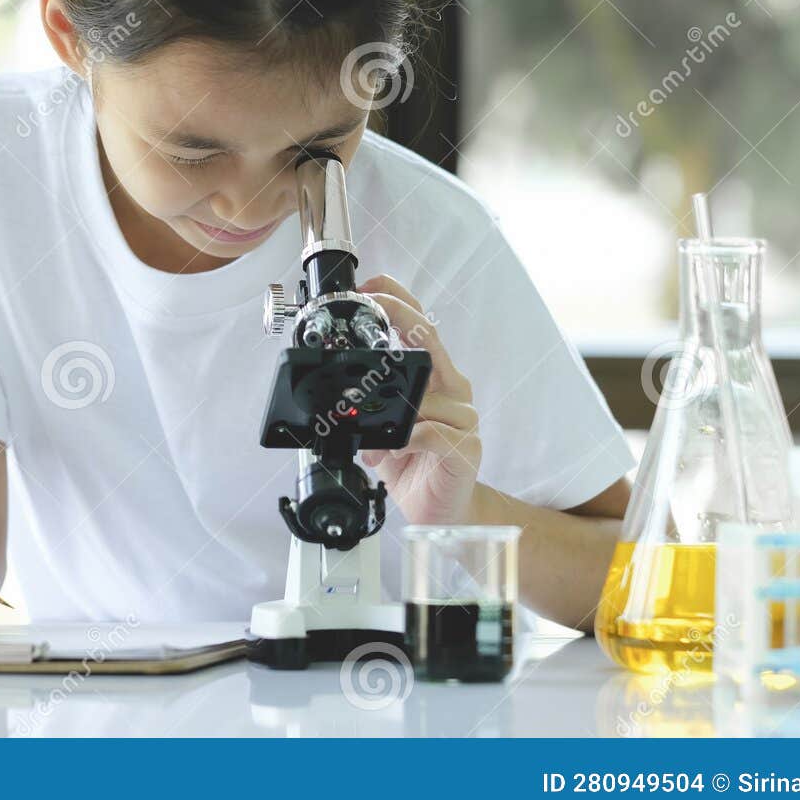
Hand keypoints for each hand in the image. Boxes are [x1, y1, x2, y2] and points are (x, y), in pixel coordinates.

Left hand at [356, 274, 481, 525]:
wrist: (440, 512)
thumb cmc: (413, 464)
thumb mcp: (381, 426)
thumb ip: (366, 402)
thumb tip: (332, 386)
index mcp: (434, 376)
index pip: (421, 324)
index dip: (398, 299)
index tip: (371, 287)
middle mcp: (452, 389)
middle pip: (431, 341)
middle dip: (399, 320)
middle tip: (371, 314)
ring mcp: (464, 417)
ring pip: (431, 390)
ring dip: (397, 401)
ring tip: (375, 419)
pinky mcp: (466, 448)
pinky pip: (436, 433)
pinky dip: (411, 437)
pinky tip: (397, 445)